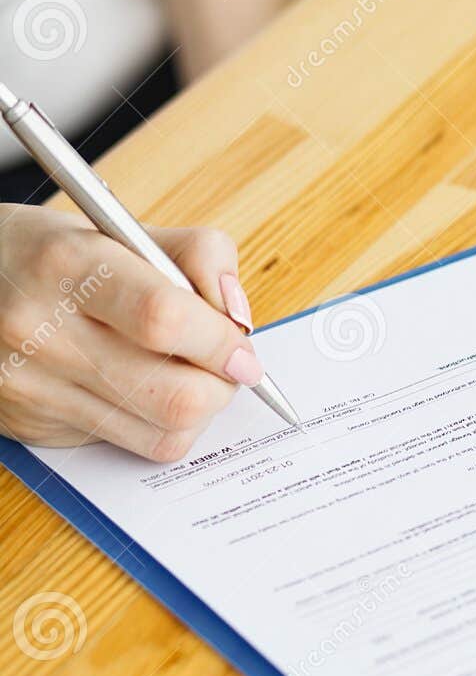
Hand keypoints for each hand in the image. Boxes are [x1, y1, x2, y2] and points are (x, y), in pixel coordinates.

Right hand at [0, 204, 261, 460]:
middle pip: (176, 396)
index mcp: (65, 264)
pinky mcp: (36, 427)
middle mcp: (39, 330)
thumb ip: (196, 256)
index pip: (166, 318)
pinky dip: (162, 425)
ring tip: (187, 374)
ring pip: (165, 433)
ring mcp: (33, 387)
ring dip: (200, 409)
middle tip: (224, 365)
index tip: (243, 348)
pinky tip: (146, 391)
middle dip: (222, 385)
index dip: (222, 340)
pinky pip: (135, 446)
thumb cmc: (54, 256)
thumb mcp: (118, 229)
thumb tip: (239, 317)